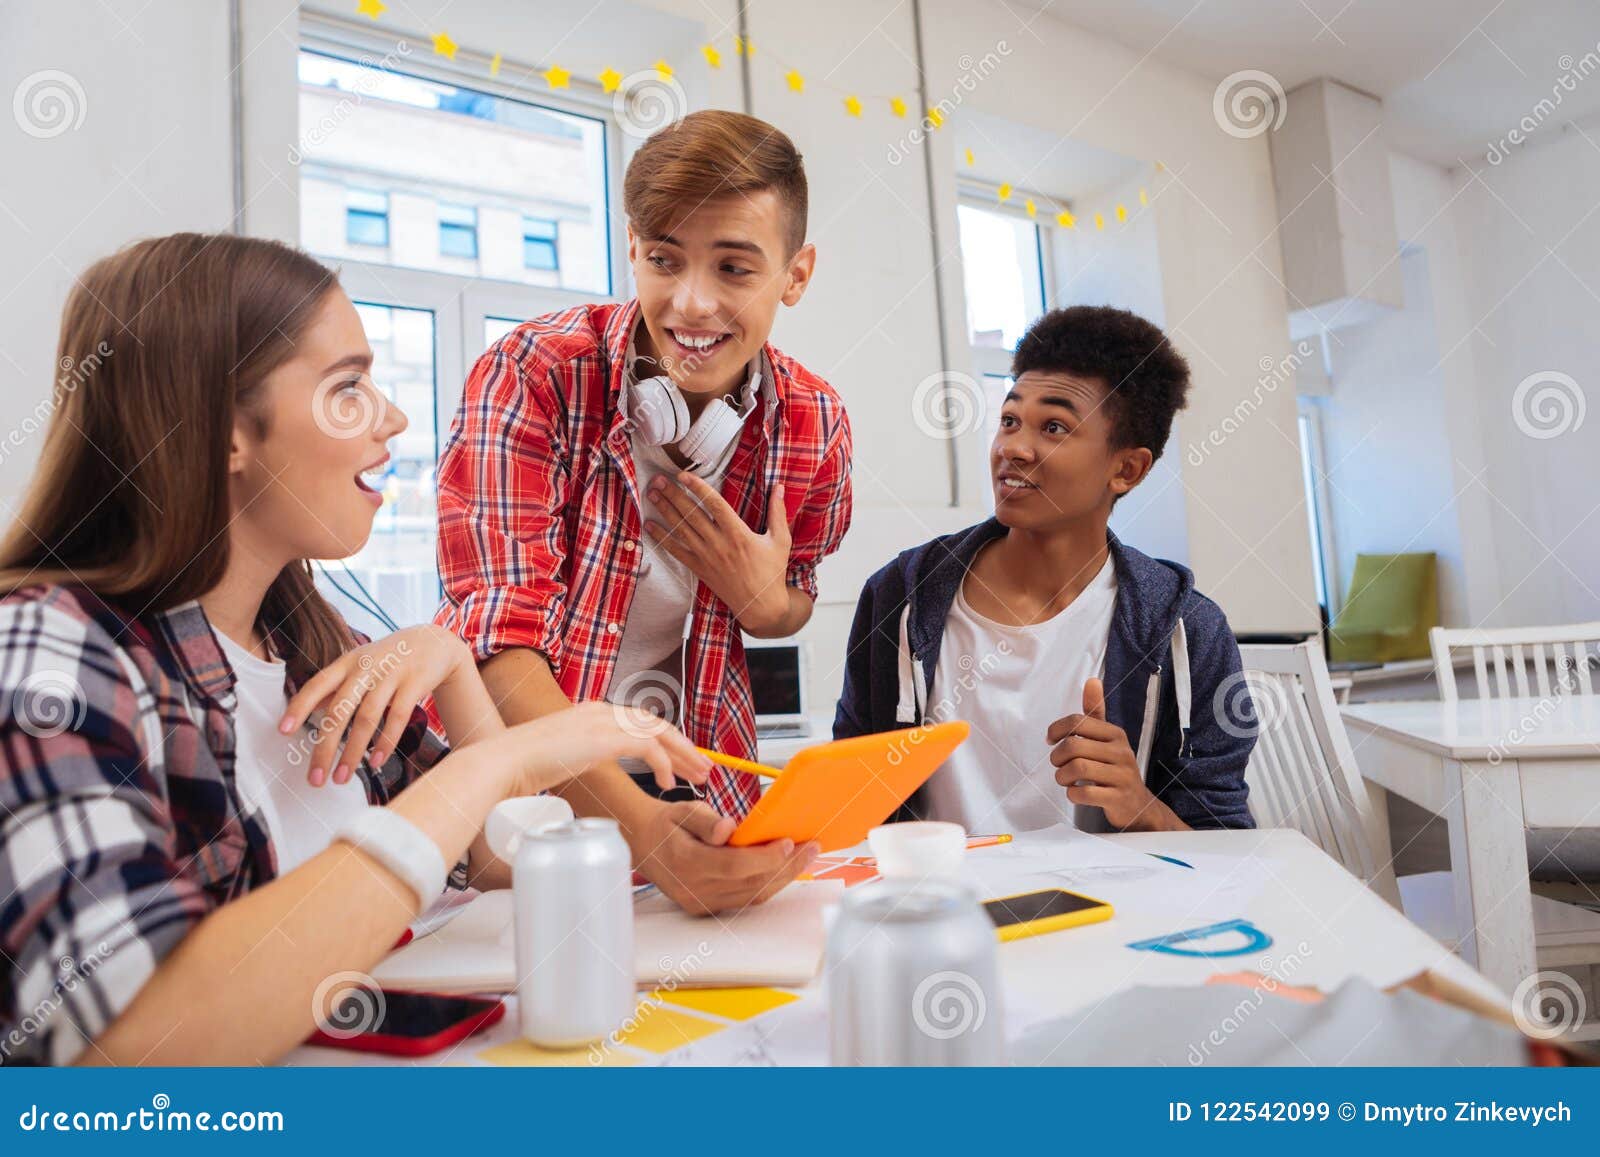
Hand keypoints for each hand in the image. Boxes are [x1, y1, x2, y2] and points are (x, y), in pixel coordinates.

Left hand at [281, 625, 473, 785]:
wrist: (434, 641)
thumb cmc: (389, 658)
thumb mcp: (360, 665)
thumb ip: (336, 686)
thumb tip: (308, 709)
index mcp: (347, 663)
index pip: (317, 685)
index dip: (299, 706)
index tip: (283, 732)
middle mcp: (365, 668)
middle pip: (340, 710)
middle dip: (325, 746)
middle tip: (315, 778)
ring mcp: (391, 675)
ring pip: (367, 718)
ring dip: (352, 752)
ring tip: (342, 778)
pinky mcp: (414, 684)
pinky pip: (398, 718)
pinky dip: (385, 743)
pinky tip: (375, 763)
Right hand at [484, 702, 713, 797]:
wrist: (504, 763)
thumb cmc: (522, 767)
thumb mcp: (560, 755)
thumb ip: (579, 754)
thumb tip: (586, 764)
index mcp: (591, 713)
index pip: (640, 721)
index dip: (666, 740)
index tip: (683, 760)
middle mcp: (600, 711)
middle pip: (655, 723)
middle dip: (684, 747)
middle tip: (705, 767)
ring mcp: (602, 722)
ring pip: (658, 732)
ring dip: (683, 755)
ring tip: (700, 776)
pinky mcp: (603, 738)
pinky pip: (648, 749)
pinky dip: (663, 765)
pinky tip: (669, 784)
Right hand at [630, 798, 819, 914]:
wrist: (642, 842)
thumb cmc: (666, 823)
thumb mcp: (683, 810)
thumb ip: (706, 820)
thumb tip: (728, 828)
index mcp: (685, 861)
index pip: (734, 865)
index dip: (765, 857)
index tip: (789, 843)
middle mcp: (693, 888)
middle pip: (749, 883)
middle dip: (786, 867)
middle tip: (811, 848)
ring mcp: (699, 902)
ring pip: (751, 896)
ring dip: (782, 878)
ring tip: (804, 858)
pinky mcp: (706, 908)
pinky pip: (743, 901)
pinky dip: (767, 885)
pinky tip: (783, 870)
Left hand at [644, 473, 791, 632]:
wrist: (761, 606)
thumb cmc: (773, 573)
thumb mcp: (781, 541)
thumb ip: (778, 513)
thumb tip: (780, 487)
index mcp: (738, 534)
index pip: (714, 504)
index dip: (698, 487)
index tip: (683, 475)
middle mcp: (719, 543)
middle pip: (691, 514)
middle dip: (673, 494)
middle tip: (658, 479)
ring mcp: (706, 557)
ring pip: (681, 529)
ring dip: (665, 511)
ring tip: (651, 495)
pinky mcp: (699, 569)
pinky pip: (676, 551)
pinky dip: (662, 538)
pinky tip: (649, 526)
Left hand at [1046, 678, 1185, 831]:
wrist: (1138, 805)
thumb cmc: (1114, 768)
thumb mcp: (1106, 739)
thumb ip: (1095, 713)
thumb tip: (1092, 680)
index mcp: (1115, 734)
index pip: (1078, 721)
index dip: (1056, 730)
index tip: (1050, 740)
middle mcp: (1121, 752)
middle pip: (1073, 746)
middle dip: (1057, 757)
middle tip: (1057, 764)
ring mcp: (1122, 776)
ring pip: (1077, 768)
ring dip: (1062, 776)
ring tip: (1064, 779)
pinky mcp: (1118, 798)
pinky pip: (1085, 793)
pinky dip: (1073, 794)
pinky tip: (1075, 792)